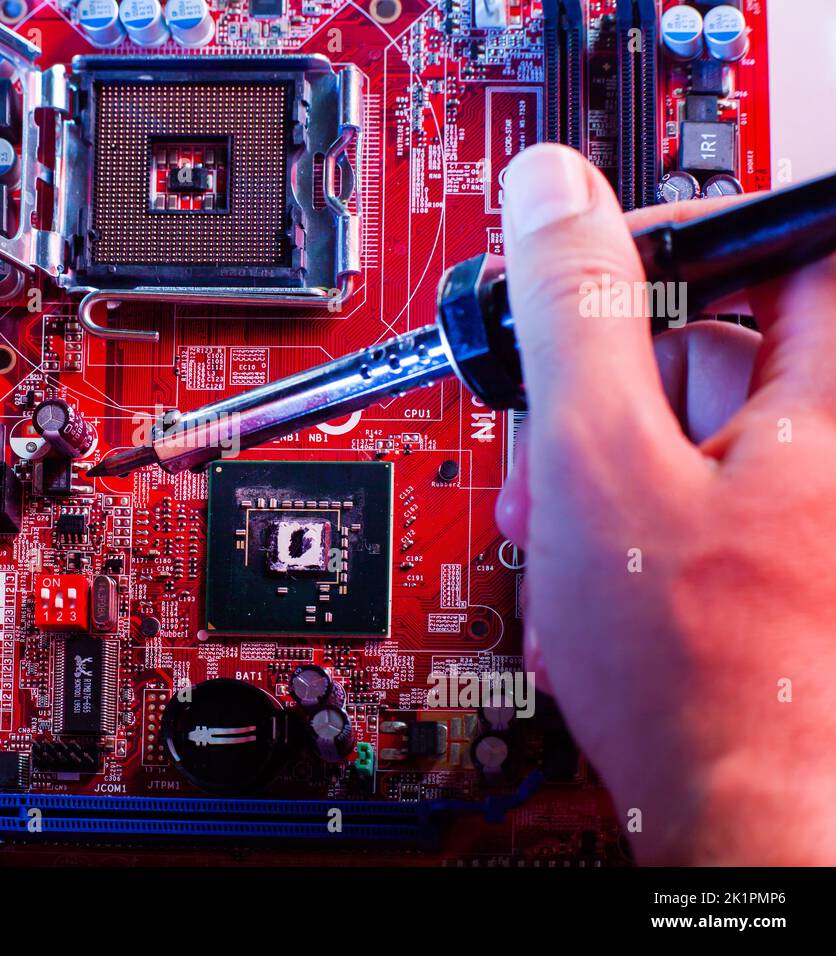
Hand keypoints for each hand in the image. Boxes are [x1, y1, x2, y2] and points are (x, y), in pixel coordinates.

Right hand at [494, 145, 835, 863]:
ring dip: (601, 458)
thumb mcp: (602, 467)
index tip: (589, 288)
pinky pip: (701, 492)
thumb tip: (550, 199)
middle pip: (716, 340)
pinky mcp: (786, 554)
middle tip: (551, 439)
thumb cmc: (705, 678)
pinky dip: (633, 510)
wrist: (748, 826)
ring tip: (560, 527)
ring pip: (691, 426)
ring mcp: (815, 504)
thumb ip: (576, 316)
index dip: (664, 250)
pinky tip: (594, 563)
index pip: (775, 239)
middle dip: (603, 383)